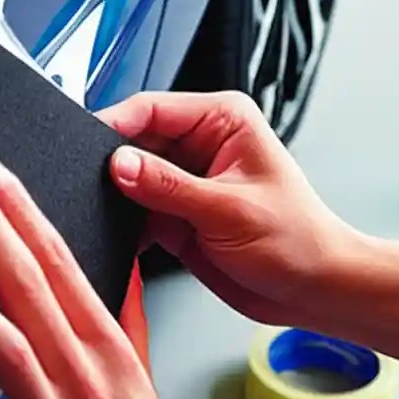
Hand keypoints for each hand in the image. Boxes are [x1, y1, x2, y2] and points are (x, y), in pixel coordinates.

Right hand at [99, 91, 359, 326]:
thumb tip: (119, 164)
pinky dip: (124, 227)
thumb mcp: (229, 210)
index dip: (116, 124)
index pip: (152, 108)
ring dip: (118, 199)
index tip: (87, 146)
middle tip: (95, 188)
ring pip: (129, 179)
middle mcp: (200, 145)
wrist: (312, 290)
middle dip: (113, 166)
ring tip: (113, 216)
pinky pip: (133, 214)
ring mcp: (185, 182)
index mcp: (222, 120)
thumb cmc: (298, 241)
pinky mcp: (174, 216)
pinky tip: (124, 238)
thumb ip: (168, 186)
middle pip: (134, 142)